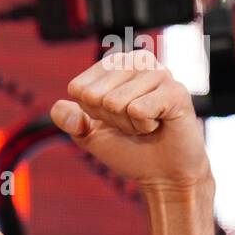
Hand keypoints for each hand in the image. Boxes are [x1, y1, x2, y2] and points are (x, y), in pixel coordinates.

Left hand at [50, 50, 211, 189]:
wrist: (163, 173)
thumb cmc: (127, 147)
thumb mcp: (88, 135)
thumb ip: (68, 120)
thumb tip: (58, 107)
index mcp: (114, 64)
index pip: (79, 89)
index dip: (91, 113)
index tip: (113, 118)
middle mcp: (137, 61)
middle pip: (95, 95)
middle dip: (110, 119)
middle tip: (133, 123)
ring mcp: (159, 72)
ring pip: (116, 102)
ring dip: (129, 124)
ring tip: (147, 125)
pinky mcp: (175, 90)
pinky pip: (138, 109)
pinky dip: (144, 126)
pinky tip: (159, 124)